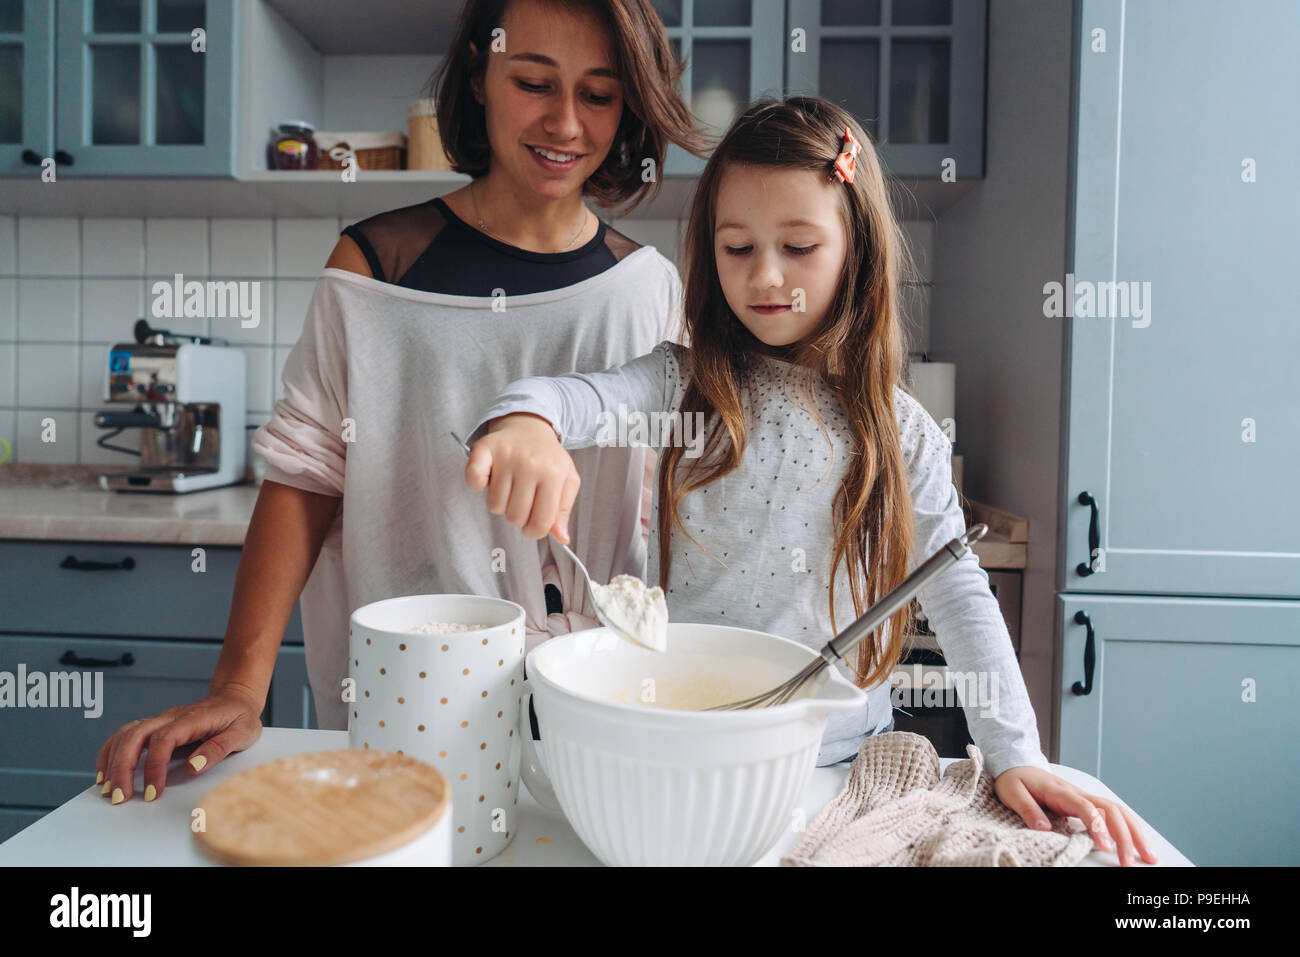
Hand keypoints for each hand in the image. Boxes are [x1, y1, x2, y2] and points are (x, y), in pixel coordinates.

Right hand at [93, 685, 263, 803]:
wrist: (236, 698)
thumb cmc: (240, 716)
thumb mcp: (242, 733)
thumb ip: (219, 748)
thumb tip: (193, 767)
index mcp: (193, 718)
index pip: (164, 740)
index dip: (154, 767)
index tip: (153, 793)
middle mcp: (171, 716)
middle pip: (136, 736)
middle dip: (122, 767)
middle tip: (119, 797)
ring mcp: (161, 720)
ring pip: (126, 733)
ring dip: (112, 760)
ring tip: (107, 788)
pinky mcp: (157, 726)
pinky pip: (126, 734)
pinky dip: (111, 751)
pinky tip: (105, 770)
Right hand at [464, 413, 579, 543]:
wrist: (529, 425)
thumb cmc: (548, 458)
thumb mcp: (567, 480)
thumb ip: (564, 510)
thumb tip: (562, 538)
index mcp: (554, 473)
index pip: (541, 521)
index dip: (534, 532)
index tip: (531, 527)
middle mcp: (530, 464)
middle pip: (515, 517)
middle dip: (517, 516)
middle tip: (521, 499)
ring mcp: (507, 456)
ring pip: (495, 506)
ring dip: (500, 502)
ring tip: (508, 485)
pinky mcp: (484, 449)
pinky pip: (473, 481)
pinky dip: (477, 486)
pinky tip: (489, 478)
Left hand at [994, 765, 1158, 865]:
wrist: (1017, 764)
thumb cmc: (1015, 779)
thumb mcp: (1012, 792)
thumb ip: (1027, 809)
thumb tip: (1042, 826)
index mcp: (1060, 791)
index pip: (1085, 807)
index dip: (1098, 826)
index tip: (1105, 846)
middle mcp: (1077, 793)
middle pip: (1111, 810)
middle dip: (1126, 836)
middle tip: (1131, 861)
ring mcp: (1084, 798)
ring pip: (1117, 812)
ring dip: (1134, 833)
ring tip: (1147, 856)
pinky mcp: (1086, 804)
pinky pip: (1112, 814)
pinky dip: (1128, 828)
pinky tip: (1136, 844)